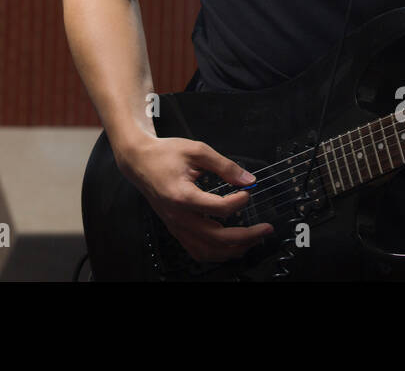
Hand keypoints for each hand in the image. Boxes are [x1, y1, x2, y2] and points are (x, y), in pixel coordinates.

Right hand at [116, 135, 274, 262]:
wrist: (139, 161)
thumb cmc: (164, 154)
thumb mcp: (196, 150)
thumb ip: (224, 165)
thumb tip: (247, 179)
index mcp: (182, 196)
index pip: (219, 208)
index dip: (239, 201)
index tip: (248, 191)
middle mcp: (178, 216)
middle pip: (217, 237)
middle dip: (247, 236)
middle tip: (265, 229)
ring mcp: (176, 225)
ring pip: (208, 250)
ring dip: (234, 249)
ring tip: (253, 240)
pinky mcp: (175, 228)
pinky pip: (197, 250)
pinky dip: (216, 253)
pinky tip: (230, 246)